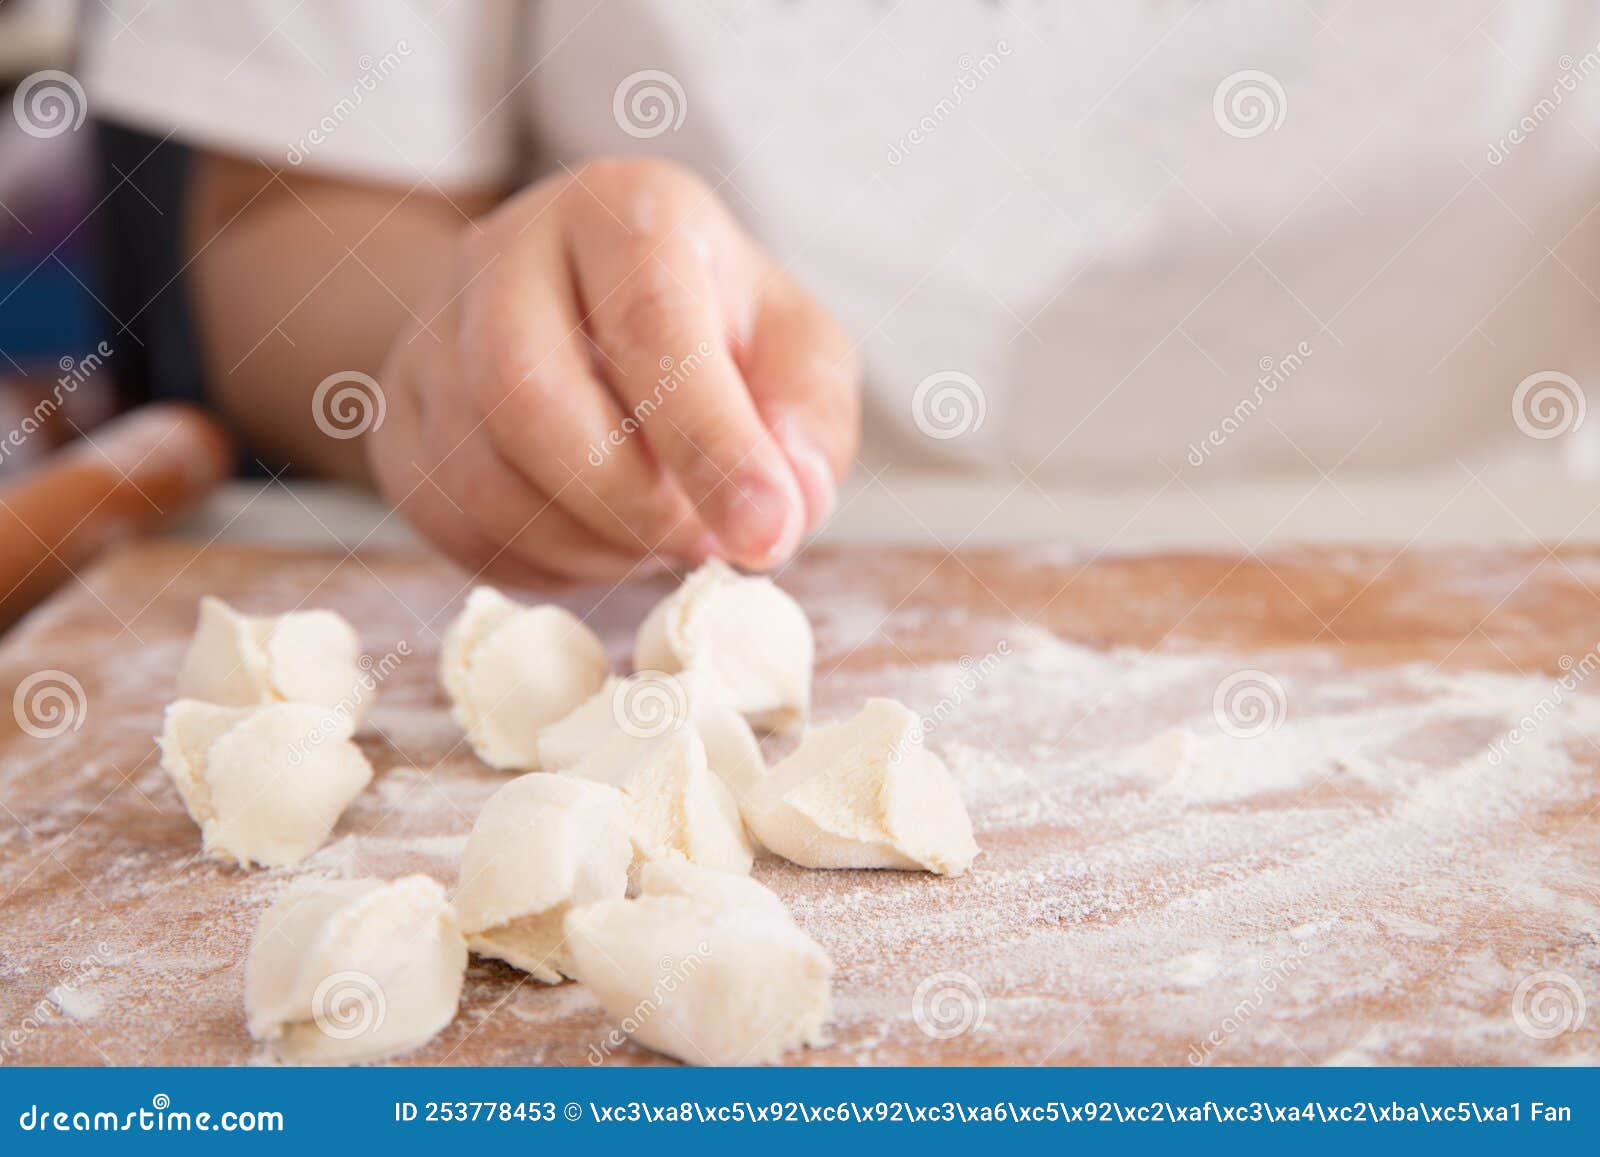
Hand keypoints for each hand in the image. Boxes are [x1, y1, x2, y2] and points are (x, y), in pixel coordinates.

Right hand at [367, 157, 858, 583]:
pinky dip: (540, 561)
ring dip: (588, 544)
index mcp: (620, 211)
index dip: (709, 442)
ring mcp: (432, 333)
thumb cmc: (714, 335)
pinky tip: (598, 542)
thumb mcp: (793, 350)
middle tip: (701, 544)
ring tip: (660, 537)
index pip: (649, 323)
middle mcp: (505, 251)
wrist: (592, 324)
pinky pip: (452, 521)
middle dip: (630, 504)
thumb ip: (807, 418)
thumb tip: (787, 504)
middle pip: (528, 399)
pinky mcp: (398, 416)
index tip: (765, 533)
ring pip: (481, 475)